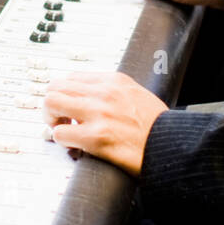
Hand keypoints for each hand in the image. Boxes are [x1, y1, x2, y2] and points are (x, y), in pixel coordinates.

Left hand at [43, 70, 167, 176]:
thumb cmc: (158, 127)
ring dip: (52, 119)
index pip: (72, 77)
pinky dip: (62, 140)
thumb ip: (113, 92)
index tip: (69, 106)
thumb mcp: (137, 94)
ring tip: (63, 129)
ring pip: (51, 103)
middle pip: (56, 86)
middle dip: (52, 104)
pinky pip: (60, 133)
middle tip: (59, 118)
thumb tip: (90, 97)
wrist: (172, 146)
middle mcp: (104, 93)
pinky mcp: (96, 137)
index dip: (65, 93)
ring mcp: (99, 114)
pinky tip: (73, 144)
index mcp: (114, 81)